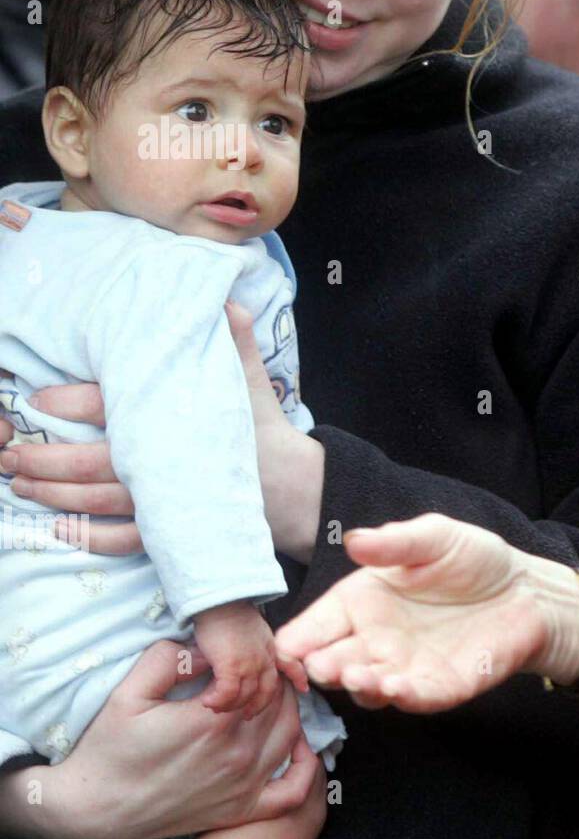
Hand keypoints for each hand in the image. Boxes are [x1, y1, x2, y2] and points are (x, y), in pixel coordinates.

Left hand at [0, 304, 324, 557]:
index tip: (36, 399)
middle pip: (92, 463)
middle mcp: (165, 462)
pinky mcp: (173, 531)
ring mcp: (167, 502)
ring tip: (20, 482)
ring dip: (53, 494)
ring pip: (98, 502)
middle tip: (8, 452)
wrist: (291, 484)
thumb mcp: (249, 377)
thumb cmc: (260, 426)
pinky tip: (60, 529)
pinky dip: (90, 538)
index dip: (69, 403)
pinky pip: (124, 540)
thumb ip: (234, 338)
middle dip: (43, 458)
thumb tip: (225, 298)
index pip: (114, 407)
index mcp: (177, 419)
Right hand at [7, 641, 316, 838]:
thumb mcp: (129, 692)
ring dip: (290, 710)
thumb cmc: (109, 749)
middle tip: (260, 671)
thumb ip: (169, 658)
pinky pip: (293, 792)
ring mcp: (244, 785)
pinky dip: (307, 768)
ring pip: (292, 735)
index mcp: (215, 719)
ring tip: (271, 696)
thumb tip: (208, 648)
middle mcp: (238, 753)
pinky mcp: (241, 810)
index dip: (260, 660)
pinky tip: (297, 748)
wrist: (95, 810)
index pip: (263, 676)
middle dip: (275, 681)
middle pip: (281, 702)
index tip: (246, 654)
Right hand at [193, 601, 307, 716]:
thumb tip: (246, 658)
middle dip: (257, 705)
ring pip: (246, 696)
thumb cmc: (229, 613)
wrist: (219, 600)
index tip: (304, 688)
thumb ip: (256, 645)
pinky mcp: (231, 666)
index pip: (291, 664)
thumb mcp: (253, 629)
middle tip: (247, 714)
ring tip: (217, 706)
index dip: (298, 677)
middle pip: (267, 691)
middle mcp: (264, 657)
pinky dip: (218, 700)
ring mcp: (250, 663)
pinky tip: (208, 701)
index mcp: (270, 647)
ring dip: (230, 705)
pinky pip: (228, 693)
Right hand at [276, 512, 546, 711]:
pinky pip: (412, 699)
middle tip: (318, 665)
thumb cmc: (474, 560)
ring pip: (365, 688)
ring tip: (355, 674)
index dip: (292, 643)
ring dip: (358, 685)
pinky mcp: (437, 688)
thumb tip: (353, 539)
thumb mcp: (434, 537)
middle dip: (319, 668)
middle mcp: (372, 640)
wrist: (526, 590)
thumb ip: (394, 542)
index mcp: (359, 602)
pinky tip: (395, 688)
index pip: (310, 628)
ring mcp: (402, 667)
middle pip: (329, 663)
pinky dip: (400, 697)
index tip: (284, 651)